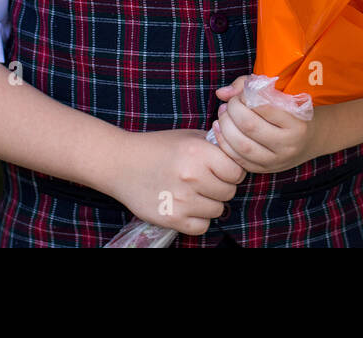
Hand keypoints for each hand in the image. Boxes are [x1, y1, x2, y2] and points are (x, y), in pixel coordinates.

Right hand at [111, 128, 245, 236]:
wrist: (121, 163)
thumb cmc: (157, 147)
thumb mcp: (188, 136)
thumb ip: (215, 144)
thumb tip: (240, 153)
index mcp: (198, 152)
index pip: (237, 172)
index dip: (232, 171)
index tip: (220, 169)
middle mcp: (192, 176)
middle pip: (229, 192)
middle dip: (221, 187)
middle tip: (205, 181)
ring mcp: (182, 199)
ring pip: (217, 210)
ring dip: (209, 203)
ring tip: (193, 192)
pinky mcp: (171, 218)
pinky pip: (202, 226)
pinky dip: (198, 219)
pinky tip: (187, 206)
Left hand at [211, 76, 315, 173]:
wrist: (309, 141)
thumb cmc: (292, 112)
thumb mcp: (281, 95)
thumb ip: (249, 86)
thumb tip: (221, 93)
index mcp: (297, 124)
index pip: (264, 107)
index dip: (246, 97)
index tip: (243, 94)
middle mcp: (288, 145)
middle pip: (250, 126)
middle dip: (232, 111)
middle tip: (229, 104)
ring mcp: (276, 161)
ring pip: (242, 146)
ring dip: (225, 127)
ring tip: (223, 114)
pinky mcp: (264, 170)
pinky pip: (238, 159)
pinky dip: (224, 143)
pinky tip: (220, 129)